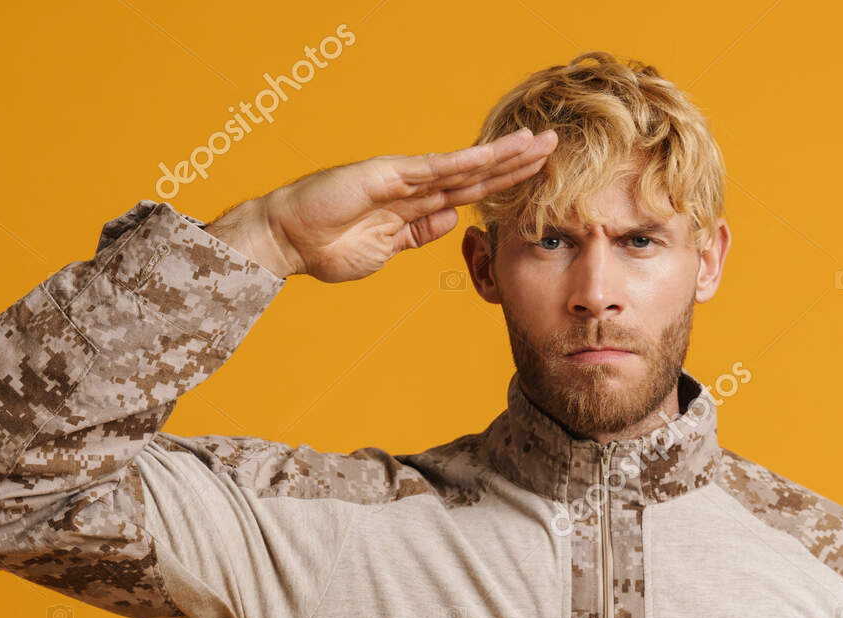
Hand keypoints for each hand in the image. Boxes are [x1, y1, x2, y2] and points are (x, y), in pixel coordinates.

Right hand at [207, 127, 556, 281]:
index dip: (505, 185)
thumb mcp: (385, 250)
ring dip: (503, 154)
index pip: (470, 193)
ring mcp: (403, 178)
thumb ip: (417, 234)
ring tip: (539, 141)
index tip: (537, 178)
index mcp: (415, 207)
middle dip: (517, 161)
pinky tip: (495, 155)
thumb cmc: (326, 249)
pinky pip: (436, 169)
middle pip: (477, 173)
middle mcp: (414, 187)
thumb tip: (451, 219)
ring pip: (464, 165)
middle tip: (554, 145)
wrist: (287, 241)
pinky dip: (467, 162)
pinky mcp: (388, 175)